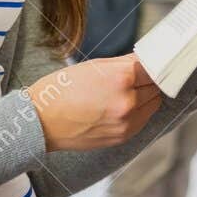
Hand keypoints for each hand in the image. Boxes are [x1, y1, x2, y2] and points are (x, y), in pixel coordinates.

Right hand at [25, 56, 162, 151]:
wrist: (40, 122)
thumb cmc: (62, 90)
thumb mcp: (94, 66)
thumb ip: (124, 63)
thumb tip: (146, 59)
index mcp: (122, 78)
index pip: (154, 68)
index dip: (152, 65)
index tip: (152, 63)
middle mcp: (129, 101)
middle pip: (156, 86)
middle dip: (148, 81)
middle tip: (135, 78)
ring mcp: (127, 122)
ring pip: (153, 104)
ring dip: (146, 97)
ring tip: (126, 93)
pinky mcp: (124, 136)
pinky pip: (143, 120)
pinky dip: (139, 112)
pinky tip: (121, 107)